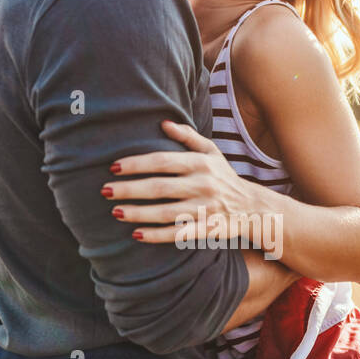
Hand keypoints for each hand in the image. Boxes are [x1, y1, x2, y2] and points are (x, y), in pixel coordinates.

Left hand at [102, 119, 260, 243]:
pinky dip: (157, 235)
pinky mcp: (208, 229)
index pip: (162, 161)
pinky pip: (179, 233)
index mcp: (200, 163)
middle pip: (160, 187)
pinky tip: (137, 234)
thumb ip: (188, 136)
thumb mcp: (212, 152)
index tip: (114, 167)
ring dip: (139, 213)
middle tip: (105, 191)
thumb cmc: (225, 177)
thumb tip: (163, 123)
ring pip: (166, 212)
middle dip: (130, 189)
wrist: (253, 207)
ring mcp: (205, 208)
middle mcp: (203, 184)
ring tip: (116, 212)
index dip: (136, 164)